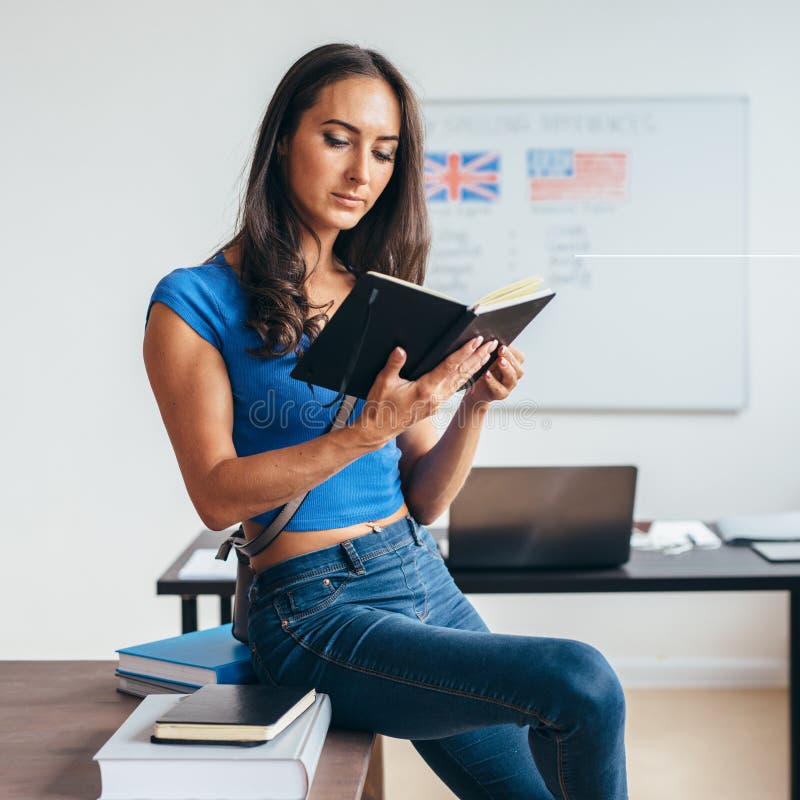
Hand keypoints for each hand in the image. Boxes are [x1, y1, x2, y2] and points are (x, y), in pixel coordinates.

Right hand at [355, 336, 498, 446]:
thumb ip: (394, 364)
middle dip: (478, 357)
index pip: (449, 366)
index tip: (476, 341)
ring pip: (461, 381)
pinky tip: (472, 371)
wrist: (378, 430)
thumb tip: (401, 350)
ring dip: (476, 366)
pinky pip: (455, 388)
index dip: (464, 352)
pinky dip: (466, 377)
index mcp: (425, 389)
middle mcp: (435, 396)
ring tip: (488, 354)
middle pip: (462, 373)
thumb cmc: (380, 406)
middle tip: (493, 345)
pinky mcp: (435, 406)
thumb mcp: (383, 382)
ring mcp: (437, 402)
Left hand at [463, 344, 524, 406]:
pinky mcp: (500, 394)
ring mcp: (508, 386)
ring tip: (499, 360)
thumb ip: (493, 350)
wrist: (475, 390)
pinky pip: (498, 388)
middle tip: (501, 349)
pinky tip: (486, 374)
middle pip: (518, 368)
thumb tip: (492, 339)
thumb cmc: (483, 371)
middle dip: (510, 358)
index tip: (503, 344)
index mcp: (513, 365)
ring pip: (512, 378)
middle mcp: (513, 376)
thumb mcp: (489, 359)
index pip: (519, 357)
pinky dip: (492, 381)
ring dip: (506, 368)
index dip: (512, 351)